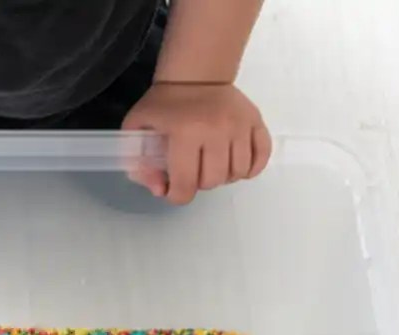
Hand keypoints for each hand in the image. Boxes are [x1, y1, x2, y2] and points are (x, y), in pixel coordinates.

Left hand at [122, 82, 271, 204]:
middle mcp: (216, 130)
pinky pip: (261, 156)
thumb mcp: (137, 128)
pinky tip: (235, 164)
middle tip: (192, 172)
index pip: (186, 183)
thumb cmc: (164, 104)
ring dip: (223, 177)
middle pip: (213, 181)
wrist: (196, 75)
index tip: (173, 190)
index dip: (177, 196)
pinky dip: (250, 168)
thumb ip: (139, 163)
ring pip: (237, 172)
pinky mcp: (256, 122)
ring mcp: (240, 126)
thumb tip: (160, 189)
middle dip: (199, 184)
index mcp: (185, 132)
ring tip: (212, 166)